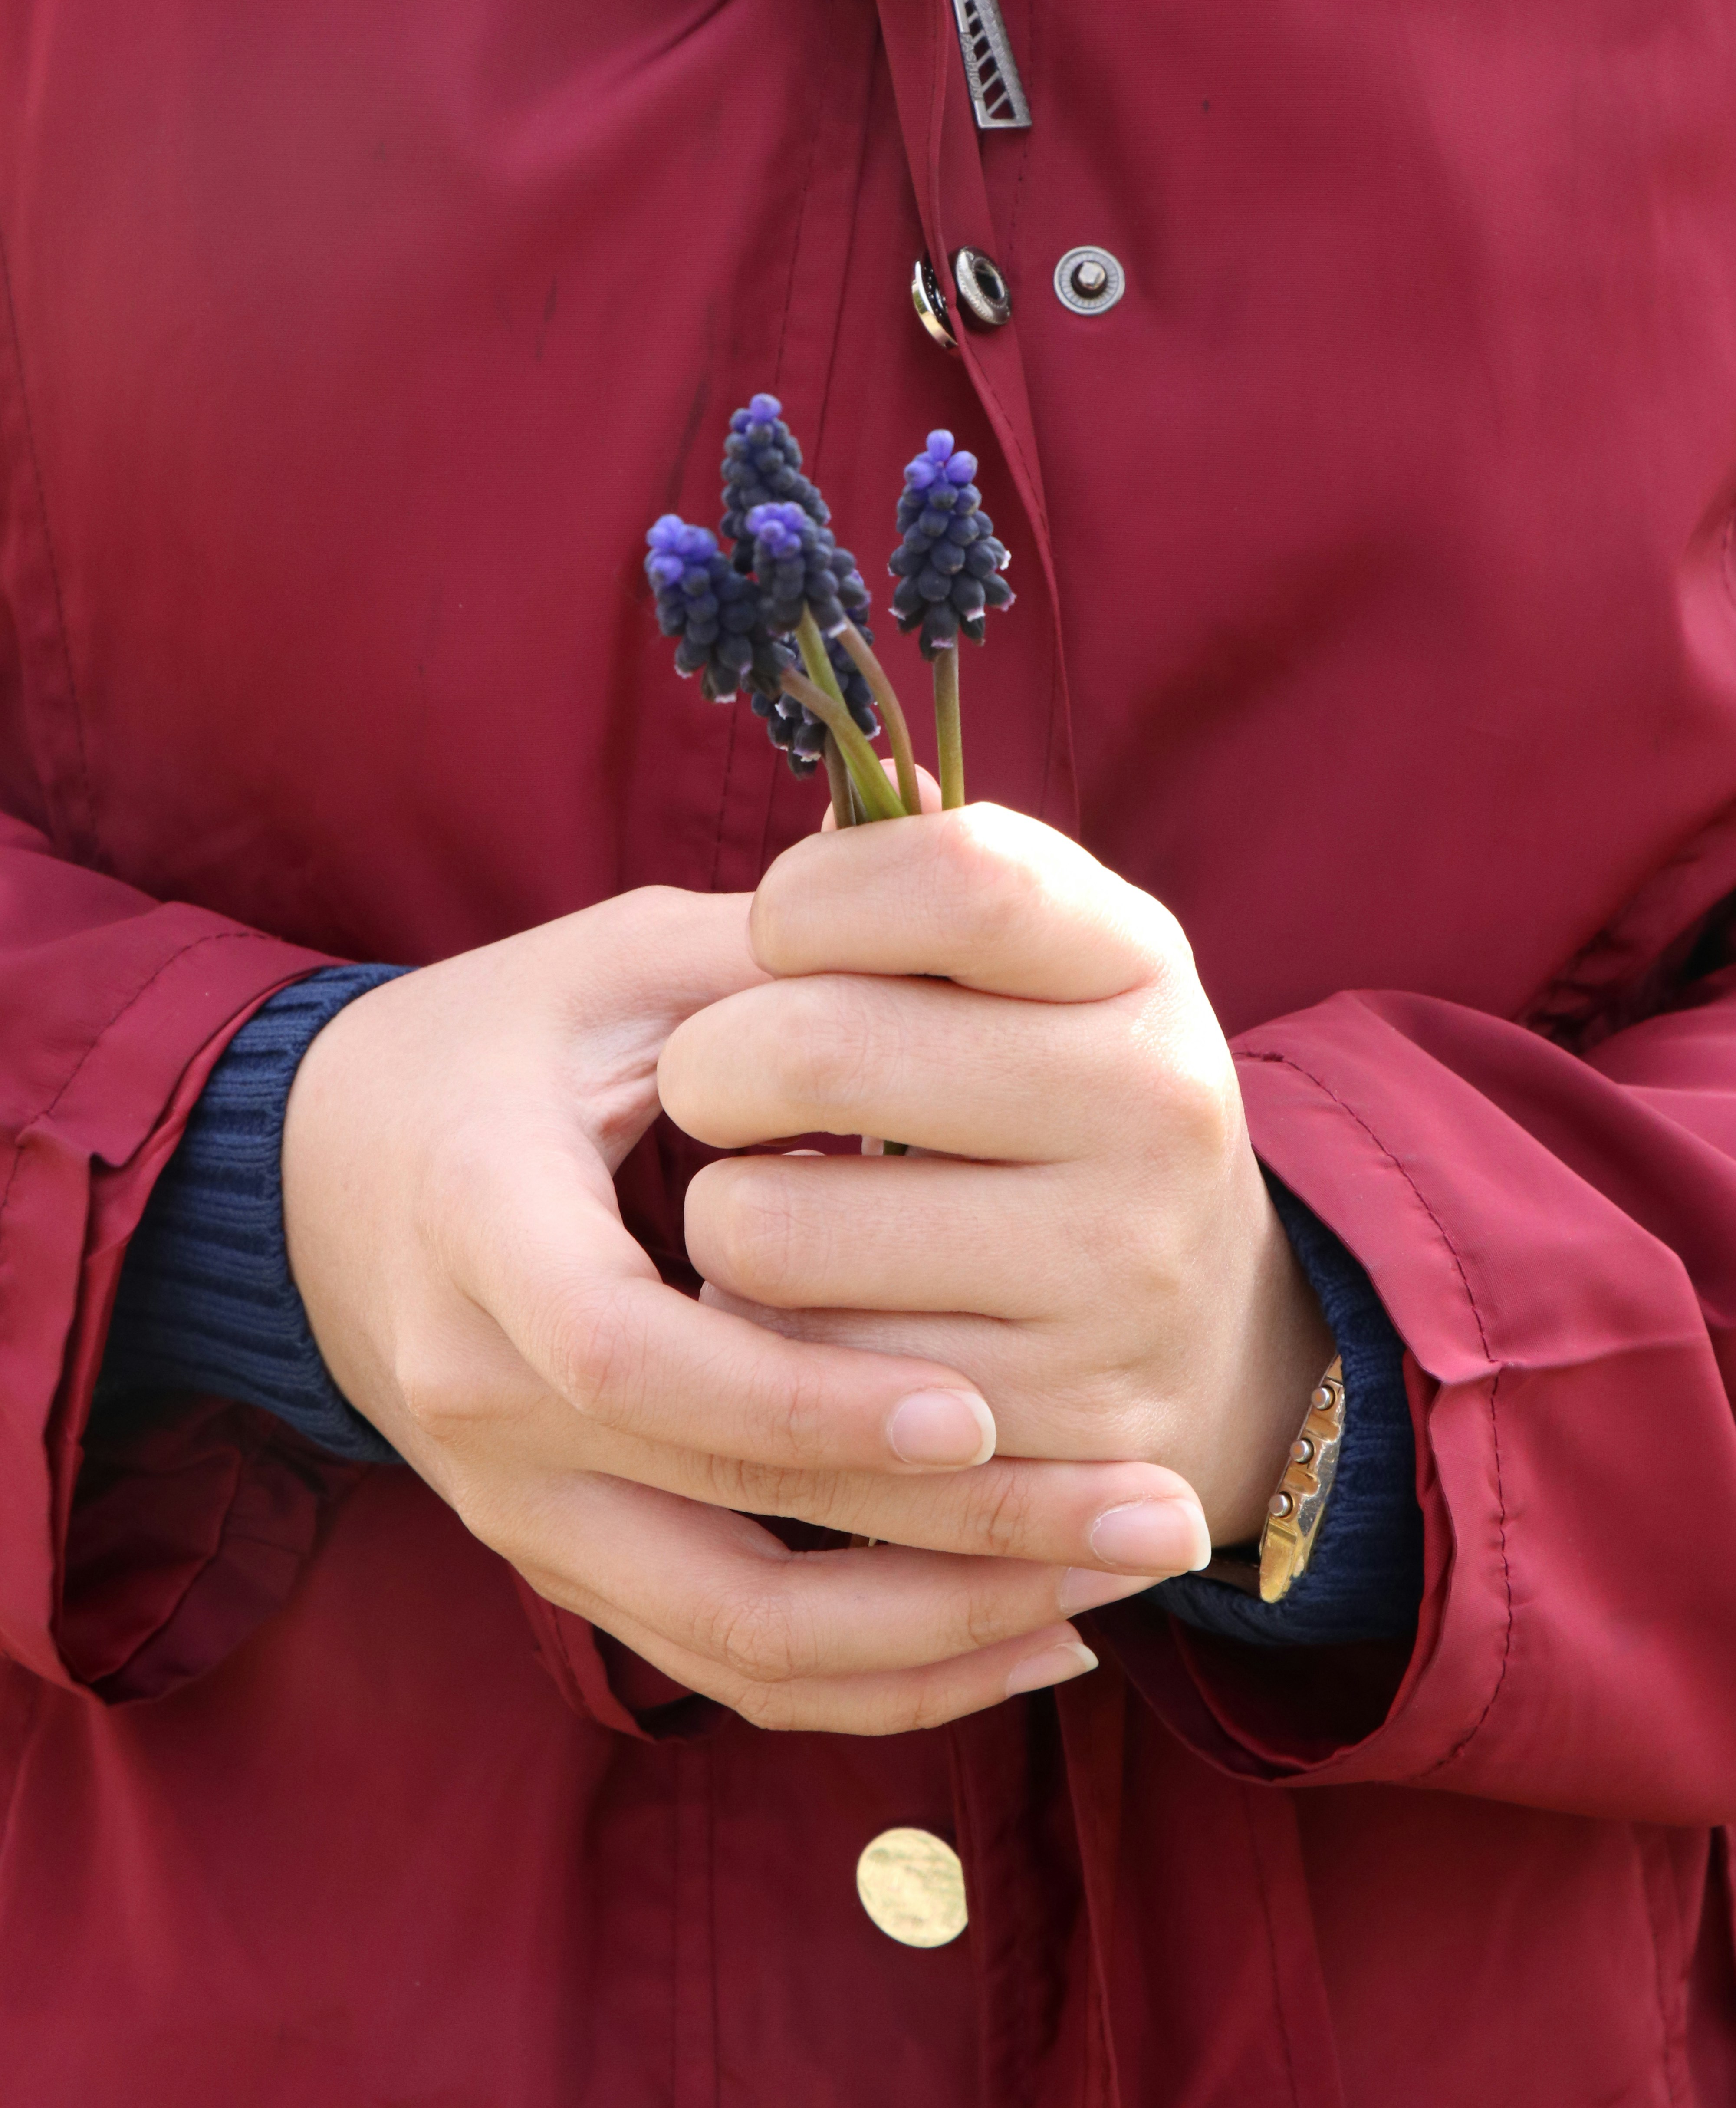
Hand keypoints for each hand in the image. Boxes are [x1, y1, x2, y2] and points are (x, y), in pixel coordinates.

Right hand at [282, 888, 1208, 1732]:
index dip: (805, 1395)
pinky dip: (876, 1678)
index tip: (972, 1404)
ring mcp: (518, 1506)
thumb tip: (953, 913)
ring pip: (736, 1645)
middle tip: (1153, 1517)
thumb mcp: (614, 969)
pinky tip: (1019, 1639)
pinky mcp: (562, 1559)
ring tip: (1113, 1592)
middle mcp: (485, 1402)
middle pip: (725, 1531)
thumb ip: (771, 963)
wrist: (330, 1173)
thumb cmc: (493, 1042)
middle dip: (956, 1538)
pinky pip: (721, 1667)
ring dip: (939, 1633)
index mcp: (483, 1226)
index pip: (634, 1358)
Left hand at [660, 808, 1332, 1547]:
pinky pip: (807, 1378)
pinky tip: (821, 1317)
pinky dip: (769, 1346)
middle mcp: (1157, 1103)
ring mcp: (1117, 1272)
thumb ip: (935, 870)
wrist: (1198, 1316)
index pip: (948, 875)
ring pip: (774, 1230)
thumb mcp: (1035, 962)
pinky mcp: (1055, 1418)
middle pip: (814, 1051)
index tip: (777, 935)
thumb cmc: (1049, 1092)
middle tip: (717, 1087)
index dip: (811, 898)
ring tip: (773, 1211)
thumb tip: (863, 756)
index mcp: (1138, 960)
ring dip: (726, 1220)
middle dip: (710, 1068)